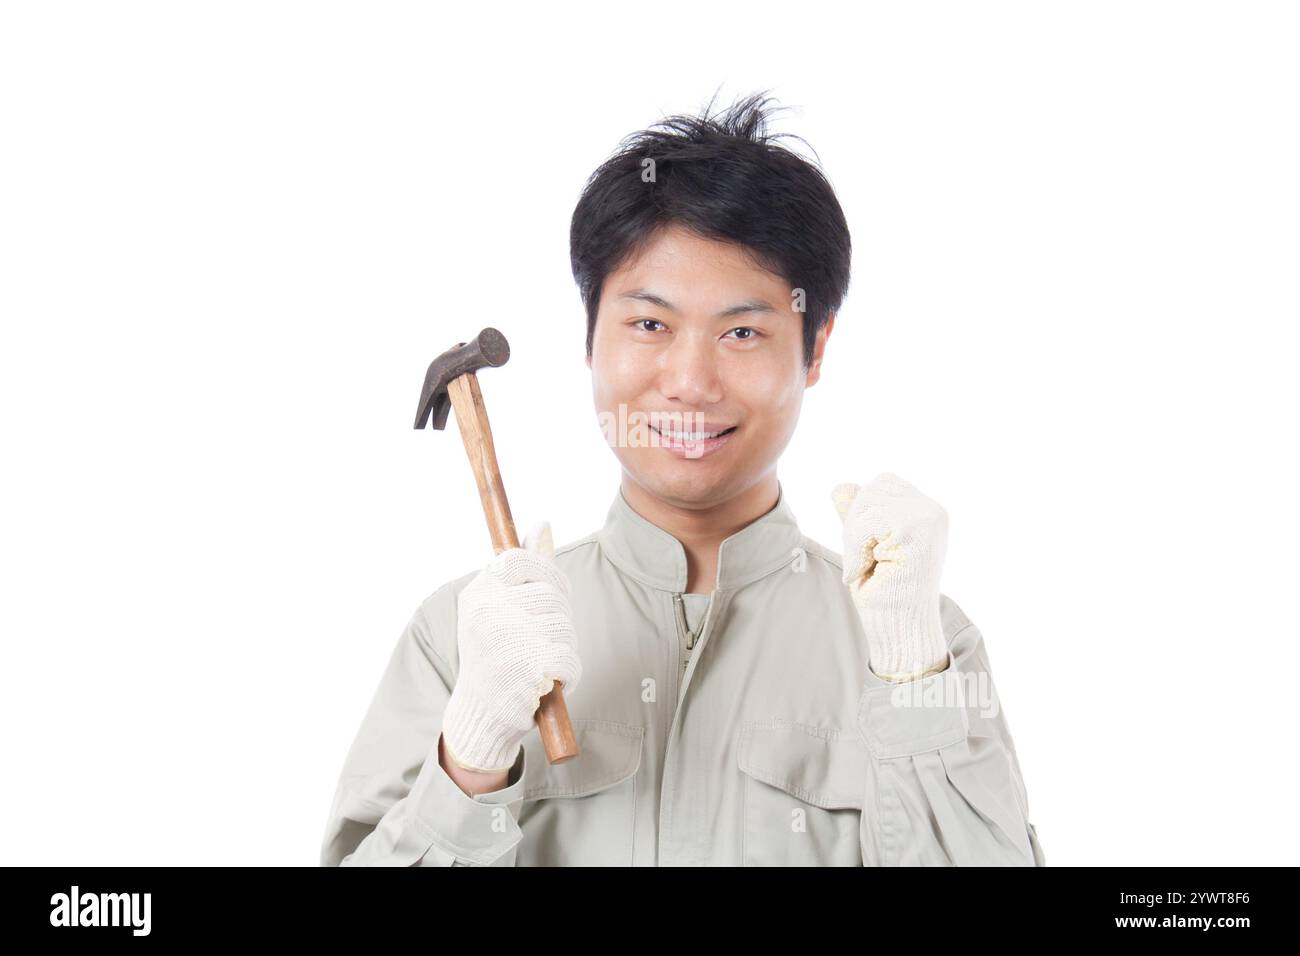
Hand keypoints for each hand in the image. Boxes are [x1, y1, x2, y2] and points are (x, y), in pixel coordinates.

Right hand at [441, 521, 582, 772]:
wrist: (479, 715)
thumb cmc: (496, 654)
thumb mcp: (500, 607)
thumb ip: (524, 567)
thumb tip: (543, 525)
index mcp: (478, 593)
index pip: (520, 559)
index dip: (546, 573)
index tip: (550, 594)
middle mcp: (486, 613)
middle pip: (552, 595)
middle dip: (560, 618)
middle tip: (544, 640)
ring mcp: (504, 640)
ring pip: (564, 626)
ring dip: (565, 648)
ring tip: (544, 663)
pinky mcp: (524, 669)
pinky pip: (569, 658)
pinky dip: (569, 673)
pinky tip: (550, 683)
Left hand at [832, 473, 949, 682]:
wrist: (901, 629)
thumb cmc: (884, 593)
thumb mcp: (866, 546)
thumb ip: (858, 516)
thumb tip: (841, 486)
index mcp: (928, 513)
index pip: (883, 484)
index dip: (864, 512)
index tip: (872, 550)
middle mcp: (933, 512)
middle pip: (873, 488)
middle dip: (857, 523)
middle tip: (867, 560)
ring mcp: (928, 519)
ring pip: (867, 503)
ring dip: (855, 537)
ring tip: (869, 566)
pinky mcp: (915, 533)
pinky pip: (866, 524)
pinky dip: (856, 549)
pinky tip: (867, 571)